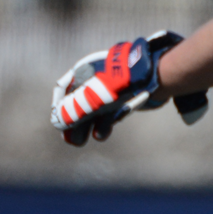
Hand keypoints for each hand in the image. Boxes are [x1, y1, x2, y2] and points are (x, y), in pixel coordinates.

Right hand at [50, 31, 208, 145]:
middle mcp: (95, 79)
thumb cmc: (120, 84)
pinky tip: (101, 135)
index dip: (59, 108)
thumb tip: (58, 124)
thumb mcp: (93, 98)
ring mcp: (109, 90)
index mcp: (84, 71)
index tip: (59, 125)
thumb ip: (73, 110)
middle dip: (73, 122)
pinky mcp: (123, 100)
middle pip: (77, 103)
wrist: (155, 78)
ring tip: (81, 142)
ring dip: (87, 127)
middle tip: (71, 140)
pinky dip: (103, 125)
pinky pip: (108, 114)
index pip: (63, 90)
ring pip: (93, 112)